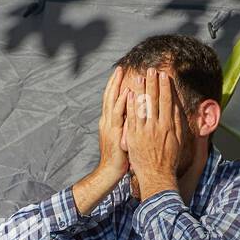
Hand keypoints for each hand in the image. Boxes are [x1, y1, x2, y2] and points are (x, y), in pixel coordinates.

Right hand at [72, 66, 128, 214]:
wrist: (110, 172)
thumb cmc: (119, 157)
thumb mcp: (121, 137)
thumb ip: (124, 125)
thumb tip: (132, 115)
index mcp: (108, 122)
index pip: (111, 100)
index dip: (114, 86)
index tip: (120, 73)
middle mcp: (106, 121)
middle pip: (109, 96)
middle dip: (114, 81)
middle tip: (119, 67)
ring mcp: (109, 126)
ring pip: (111, 101)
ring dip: (116, 86)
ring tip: (121, 73)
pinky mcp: (114, 133)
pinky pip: (118, 114)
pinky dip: (122, 102)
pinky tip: (127, 92)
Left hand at [126, 67, 187, 199]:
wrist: (157, 176)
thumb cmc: (168, 159)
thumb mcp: (178, 139)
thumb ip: (178, 122)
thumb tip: (177, 105)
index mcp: (170, 126)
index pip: (167, 102)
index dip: (165, 87)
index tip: (163, 76)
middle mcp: (157, 126)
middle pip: (155, 100)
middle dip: (152, 84)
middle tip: (150, 70)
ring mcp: (144, 131)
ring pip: (142, 106)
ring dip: (140, 90)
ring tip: (139, 77)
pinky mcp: (134, 137)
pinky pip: (131, 118)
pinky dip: (130, 105)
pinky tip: (128, 94)